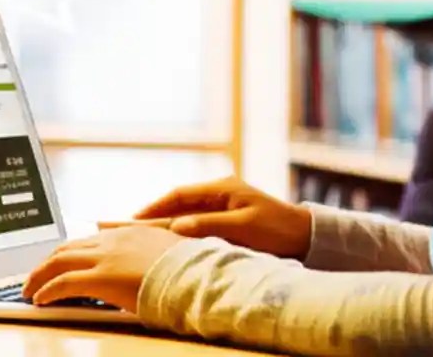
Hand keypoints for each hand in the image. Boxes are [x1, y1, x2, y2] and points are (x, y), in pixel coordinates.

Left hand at [21, 225, 185, 311]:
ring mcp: (105, 258)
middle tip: (36, 274)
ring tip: (30, 288)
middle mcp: (114, 240)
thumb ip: (156, 250)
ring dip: (40, 275)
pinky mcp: (100, 278)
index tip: (61, 258)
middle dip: (48, 261)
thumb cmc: (191, 268)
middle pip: (69, 247)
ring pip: (59, 261)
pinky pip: (64, 283)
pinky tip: (39, 299)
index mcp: (131, 232)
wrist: (195, 275)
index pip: (90, 239)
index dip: (71, 250)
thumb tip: (151, 258)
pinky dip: (47, 290)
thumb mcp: (173, 250)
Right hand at [135, 176, 312, 258]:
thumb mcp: (242, 227)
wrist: (306, 236)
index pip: (179, 195)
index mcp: (222, 187)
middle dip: (153, 216)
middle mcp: (220, 192)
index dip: (154, 207)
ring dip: (165, 226)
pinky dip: (181, 233)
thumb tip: (174, 227)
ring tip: (139, 239)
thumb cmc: (277, 229)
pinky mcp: (228, 219)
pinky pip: (197, 224)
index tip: (132, 219)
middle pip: (178, 204)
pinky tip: (168, 245)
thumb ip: (208, 225)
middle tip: (126, 230)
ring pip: (186, 215)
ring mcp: (224, 205)